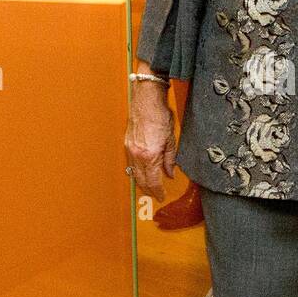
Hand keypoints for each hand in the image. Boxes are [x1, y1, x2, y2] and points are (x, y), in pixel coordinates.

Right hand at [124, 81, 175, 201]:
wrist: (146, 100)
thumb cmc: (159, 115)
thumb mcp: (170, 139)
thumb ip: (170, 159)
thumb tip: (170, 173)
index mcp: (149, 155)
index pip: (153, 181)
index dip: (158, 192)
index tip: (161, 196)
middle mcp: (137, 155)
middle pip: (141, 180)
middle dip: (149, 190)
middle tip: (156, 195)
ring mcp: (129, 149)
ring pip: (134, 173)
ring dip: (142, 182)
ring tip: (150, 187)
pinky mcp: (127, 144)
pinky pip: (130, 164)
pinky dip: (136, 171)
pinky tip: (142, 172)